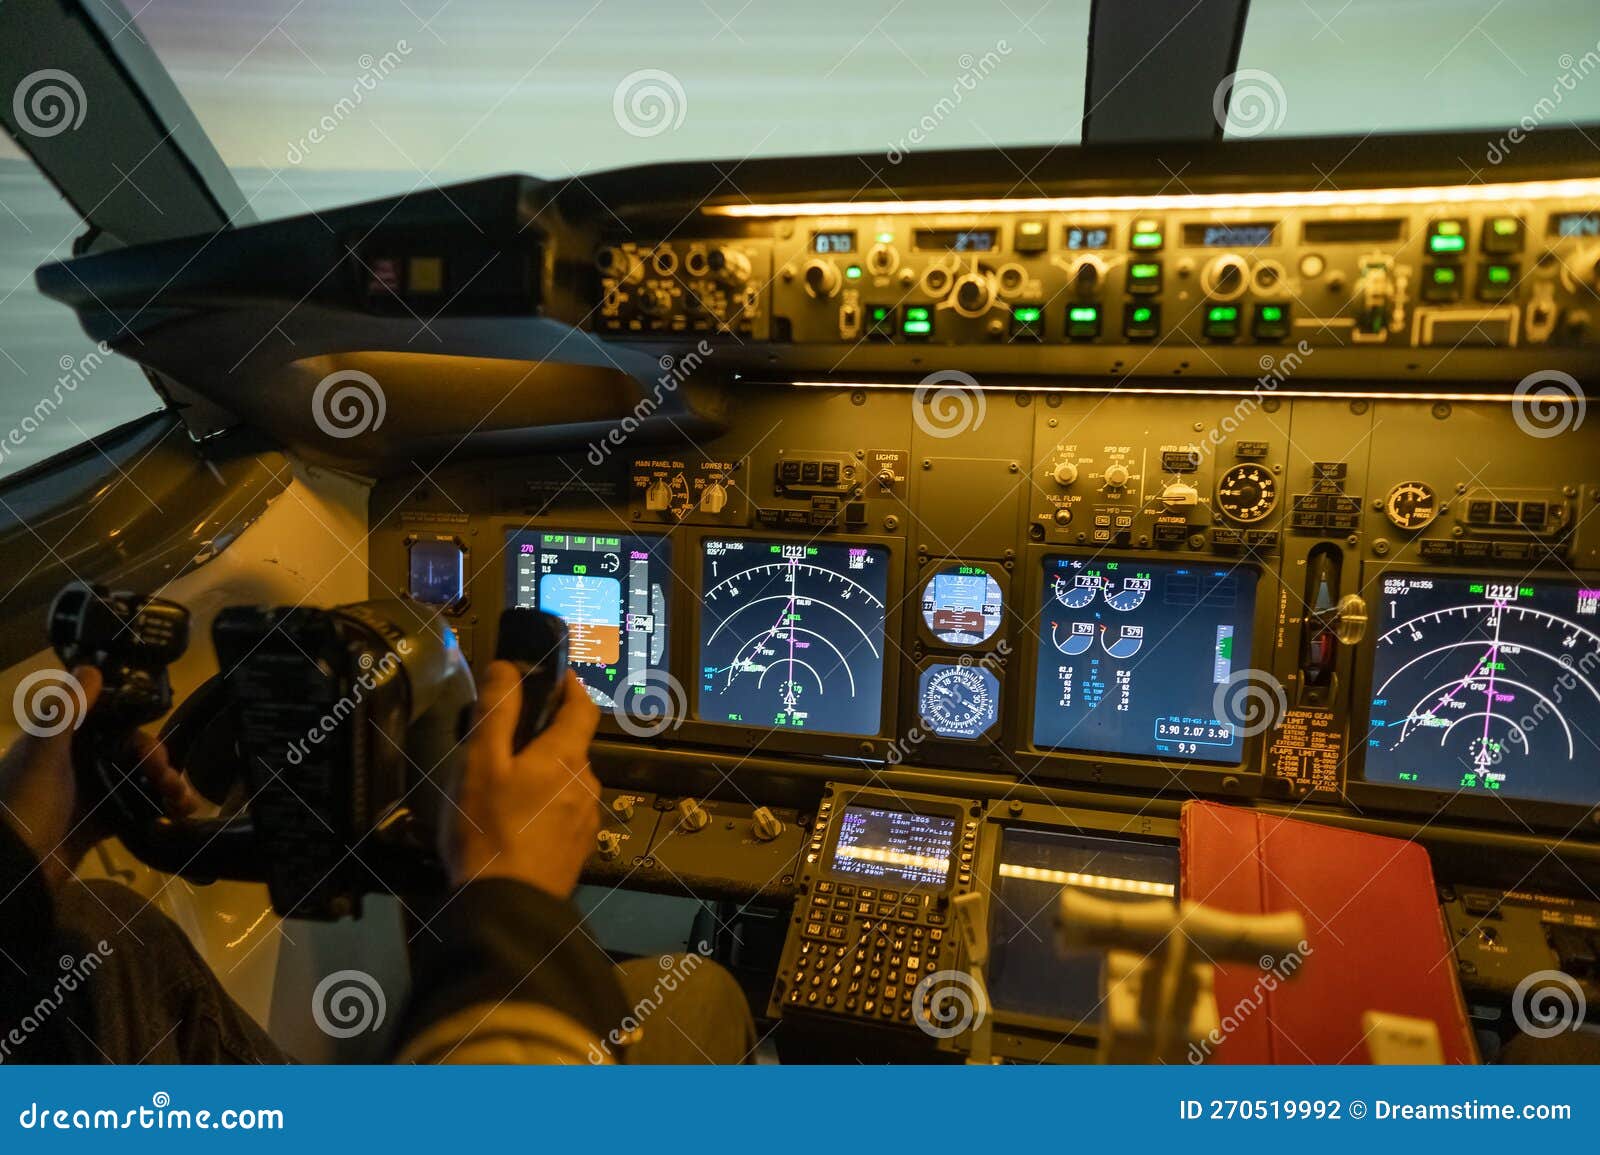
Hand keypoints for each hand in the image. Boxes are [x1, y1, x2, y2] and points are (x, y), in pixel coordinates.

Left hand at [1, 665, 202, 885]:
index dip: (135, 722)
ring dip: (166, 782)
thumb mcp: (44, 754)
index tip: (152, 732)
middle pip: (129, 748)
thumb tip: (91, 665)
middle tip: (167, 774)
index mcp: (60, 742)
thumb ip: (66, 711)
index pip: (107, 719)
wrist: (16, 870)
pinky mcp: (102, 822)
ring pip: (138, 777)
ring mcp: (90, 794)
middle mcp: (76, 763)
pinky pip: (139, 806)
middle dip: (156, 758)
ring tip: (182, 798)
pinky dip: (162, 807)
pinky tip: (180, 810)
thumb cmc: (26, 804)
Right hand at [451, 665, 601, 898]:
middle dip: (545, 738)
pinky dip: (545, 807)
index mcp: (567, 756)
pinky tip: (516, 823)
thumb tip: (507, 667)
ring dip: (544, 776)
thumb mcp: (481, 763)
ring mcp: (586, 820)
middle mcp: (586, 784)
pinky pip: (564, 814)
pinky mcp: (578, 849)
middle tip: (507, 741)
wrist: (507, 910)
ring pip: (567, 782)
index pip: (582, 706)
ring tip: (504, 787)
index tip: (556, 677)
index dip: (570, 687)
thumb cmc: (489, 831)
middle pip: (572, 746)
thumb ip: (496, 711)